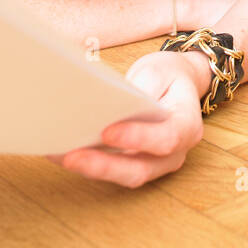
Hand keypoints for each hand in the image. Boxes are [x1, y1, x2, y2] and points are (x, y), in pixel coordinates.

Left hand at [48, 50, 205, 187]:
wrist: (176, 84)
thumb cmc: (167, 76)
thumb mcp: (158, 71)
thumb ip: (141, 89)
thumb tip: (113, 103)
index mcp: (188, 125)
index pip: (166, 138)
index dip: (137, 138)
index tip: (107, 131)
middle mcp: (175, 153)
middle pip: (141, 169)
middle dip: (104, 165)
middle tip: (72, 155)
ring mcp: (155, 164)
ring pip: (124, 176)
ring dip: (91, 169)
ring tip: (60, 155)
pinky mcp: (134, 165)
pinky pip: (112, 171)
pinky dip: (88, 165)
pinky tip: (61, 153)